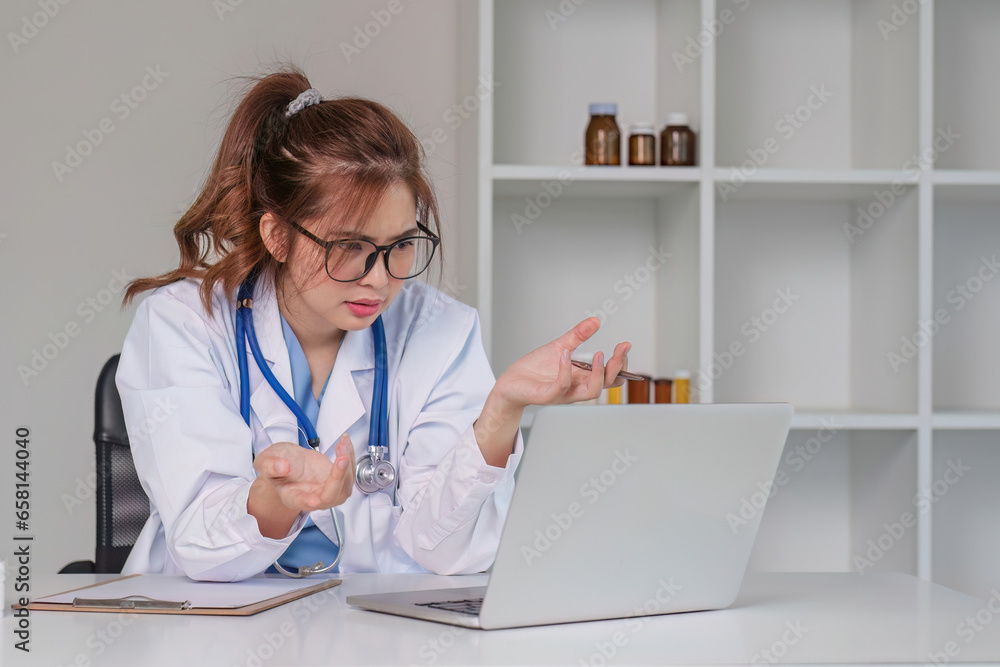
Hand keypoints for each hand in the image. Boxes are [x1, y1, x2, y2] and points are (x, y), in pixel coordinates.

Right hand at [253, 436, 355, 512]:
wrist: (288, 460)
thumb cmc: (277, 463)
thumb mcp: (266, 460)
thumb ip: (270, 465)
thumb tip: (282, 467)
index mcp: (292, 496)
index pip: (300, 501)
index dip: (307, 501)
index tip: (314, 500)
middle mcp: (312, 497)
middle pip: (330, 495)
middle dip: (338, 477)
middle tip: (342, 458)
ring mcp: (327, 490)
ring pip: (345, 485)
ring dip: (347, 462)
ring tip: (341, 444)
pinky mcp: (337, 480)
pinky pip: (349, 472)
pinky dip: (350, 456)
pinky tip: (344, 443)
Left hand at [494, 316, 630, 410]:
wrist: (512, 381)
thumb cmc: (535, 369)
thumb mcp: (560, 346)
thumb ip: (578, 335)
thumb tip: (595, 321)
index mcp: (582, 377)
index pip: (609, 376)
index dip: (621, 364)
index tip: (625, 345)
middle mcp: (577, 388)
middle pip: (606, 383)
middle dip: (617, 366)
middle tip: (620, 348)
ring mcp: (564, 393)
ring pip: (591, 391)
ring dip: (598, 373)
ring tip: (598, 354)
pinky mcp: (548, 396)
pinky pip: (562, 386)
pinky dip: (566, 370)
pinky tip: (565, 355)